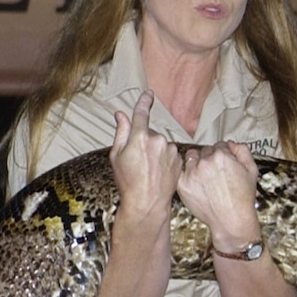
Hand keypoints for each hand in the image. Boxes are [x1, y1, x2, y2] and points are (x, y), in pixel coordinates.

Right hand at [110, 90, 180, 215]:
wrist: (147, 202)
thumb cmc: (128, 181)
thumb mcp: (117, 156)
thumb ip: (121, 132)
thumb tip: (121, 115)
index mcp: (139, 137)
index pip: (141, 113)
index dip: (144, 102)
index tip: (149, 94)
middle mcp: (158, 140)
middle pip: (150, 133)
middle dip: (144, 142)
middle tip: (137, 161)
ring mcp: (171, 150)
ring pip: (161, 144)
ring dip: (155, 151)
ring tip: (148, 169)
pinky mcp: (179, 159)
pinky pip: (170, 153)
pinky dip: (165, 159)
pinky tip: (159, 172)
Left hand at [176, 140, 260, 248]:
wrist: (231, 220)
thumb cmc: (243, 198)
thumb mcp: (252, 170)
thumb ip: (242, 151)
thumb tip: (231, 144)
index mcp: (221, 156)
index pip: (219, 145)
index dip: (223, 154)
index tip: (224, 163)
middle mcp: (204, 162)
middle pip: (204, 151)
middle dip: (209, 158)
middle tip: (215, 172)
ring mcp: (192, 173)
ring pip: (191, 158)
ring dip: (196, 163)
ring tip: (205, 177)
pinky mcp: (183, 185)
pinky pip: (181, 172)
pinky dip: (187, 175)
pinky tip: (197, 183)